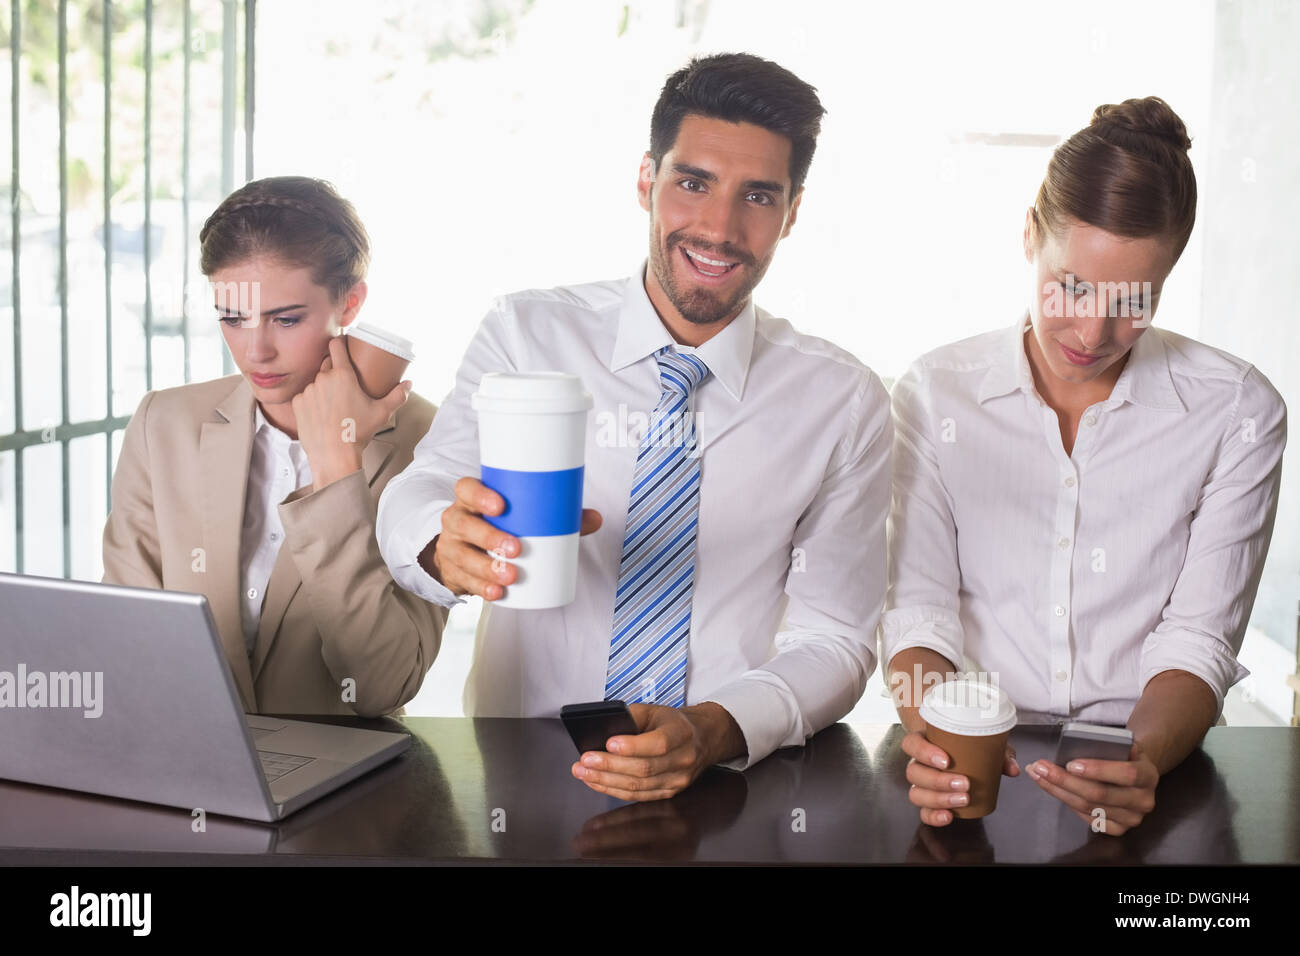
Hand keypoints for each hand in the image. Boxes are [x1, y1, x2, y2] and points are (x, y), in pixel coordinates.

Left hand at [293, 337, 410, 490]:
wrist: (334, 455)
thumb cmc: (357, 433)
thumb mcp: (382, 413)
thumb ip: (397, 396)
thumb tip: (408, 385)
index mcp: (343, 375)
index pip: (335, 345)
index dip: (339, 341)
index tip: (342, 343)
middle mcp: (323, 379)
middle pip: (327, 364)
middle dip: (335, 370)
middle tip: (344, 383)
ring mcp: (308, 391)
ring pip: (316, 381)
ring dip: (323, 387)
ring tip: (333, 403)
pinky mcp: (297, 404)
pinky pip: (305, 396)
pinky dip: (312, 401)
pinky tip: (321, 413)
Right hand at [423, 475, 601, 598]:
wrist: (464, 552)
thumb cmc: (499, 526)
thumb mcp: (519, 517)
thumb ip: (557, 517)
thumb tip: (596, 518)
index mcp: (471, 499)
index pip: (466, 489)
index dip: (480, 495)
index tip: (501, 506)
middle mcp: (457, 520)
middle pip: (464, 524)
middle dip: (489, 537)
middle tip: (516, 548)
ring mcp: (451, 547)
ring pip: (463, 555)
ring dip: (487, 567)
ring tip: (511, 576)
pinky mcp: (453, 572)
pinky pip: (463, 580)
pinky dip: (481, 588)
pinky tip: (496, 594)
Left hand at [569, 702, 743, 801]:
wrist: (702, 738)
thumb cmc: (673, 722)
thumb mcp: (655, 710)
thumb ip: (631, 717)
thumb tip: (602, 730)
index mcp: (681, 733)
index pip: (658, 744)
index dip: (633, 746)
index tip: (608, 743)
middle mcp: (683, 759)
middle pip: (644, 768)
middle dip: (610, 766)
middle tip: (585, 760)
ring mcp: (678, 780)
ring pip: (639, 786)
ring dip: (607, 781)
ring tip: (583, 772)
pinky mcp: (669, 792)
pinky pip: (639, 796)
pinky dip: (614, 790)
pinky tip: (597, 782)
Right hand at [902, 729, 1019, 826]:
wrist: (962, 757)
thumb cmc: (968, 746)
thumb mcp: (984, 743)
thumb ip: (999, 753)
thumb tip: (1012, 768)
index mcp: (924, 742)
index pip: (911, 744)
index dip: (924, 753)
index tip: (946, 760)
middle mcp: (918, 764)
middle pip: (914, 773)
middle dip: (938, 781)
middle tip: (964, 783)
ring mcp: (921, 785)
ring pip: (916, 794)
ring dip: (939, 799)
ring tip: (963, 799)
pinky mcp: (928, 803)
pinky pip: (923, 812)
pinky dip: (934, 816)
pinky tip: (949, 816)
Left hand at [1025, 744, 1157, 835]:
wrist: (1137, 773)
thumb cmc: (1124, 756)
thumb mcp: (1123, 744)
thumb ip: (1111, 743)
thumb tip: (1084, 741)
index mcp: (1148, 775)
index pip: (1126, 774)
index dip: (1098, 770)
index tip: (1071, 763)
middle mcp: (1144, 800)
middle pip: (1099, 794)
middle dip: (1065, 780)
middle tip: (1040, 767)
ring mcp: (1132, 818)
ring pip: (1088, 807)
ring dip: (1058, 790)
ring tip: (1038, 774)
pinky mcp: (1119, 829)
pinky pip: (1087, 818)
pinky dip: (1067, 802)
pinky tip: (1053, 788)